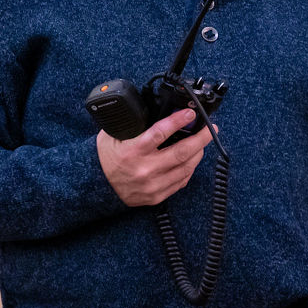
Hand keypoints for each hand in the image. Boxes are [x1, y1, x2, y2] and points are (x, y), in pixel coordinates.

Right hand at [97, 108, 212, 207]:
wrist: (96, 185)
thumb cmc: (106, 157)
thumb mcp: (114, 134)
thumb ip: (135, 124)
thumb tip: (159, 111)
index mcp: (133, 151)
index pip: (161, 133)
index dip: (179, 121)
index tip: (190, 113)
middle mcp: (145, 169)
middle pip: (182, 152)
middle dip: (201, 138)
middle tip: (211, 129)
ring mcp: (153, 185)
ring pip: (186, 168)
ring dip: (198, 153)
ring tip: (202, 143)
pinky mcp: (157, 196)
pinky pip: (181, 182)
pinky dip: (189, 169)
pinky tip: (191, 159)